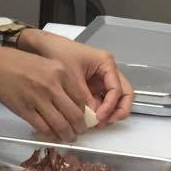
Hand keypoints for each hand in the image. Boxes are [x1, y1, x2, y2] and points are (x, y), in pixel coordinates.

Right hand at [0, 41, 92, 142]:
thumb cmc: (21, 63)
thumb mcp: (48, 64)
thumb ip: (63, 81)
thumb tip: (74, 103)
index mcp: (61, 73)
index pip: (82, 99)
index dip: (86, 113)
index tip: (85, 118)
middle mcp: (53, 86)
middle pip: (75, 115)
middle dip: (80, 128)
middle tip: (79, 132)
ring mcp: (39, 99)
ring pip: (61, 125)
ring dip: (67, 135)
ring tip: (68, 138)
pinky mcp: (26, 110)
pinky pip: (44, 128)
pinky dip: (51, 136)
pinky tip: (53, 137)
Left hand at [18, 29, 133, 125]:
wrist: (46, 47)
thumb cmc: (59, 52)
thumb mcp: (71, 75)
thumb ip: (83, 95)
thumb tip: (93, 115)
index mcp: (106, 63)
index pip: (117, 88)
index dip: (111, 105)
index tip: (100, 116)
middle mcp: (108, 71)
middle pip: (124, 94)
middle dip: (119, 110)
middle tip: (106, 121)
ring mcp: (102, 80)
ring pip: (116, 99)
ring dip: (110, 112)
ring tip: (97, 123)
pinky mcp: (94, 88)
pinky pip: (102, 102)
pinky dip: (100, 111)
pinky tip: (91, 119)